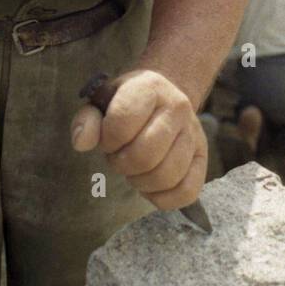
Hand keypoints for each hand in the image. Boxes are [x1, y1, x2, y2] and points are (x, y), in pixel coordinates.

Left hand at [70, 69, 206, 209]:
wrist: (163, 95)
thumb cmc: (128, 103)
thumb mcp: (102, 101)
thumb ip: (87, 120)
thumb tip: (81, 143)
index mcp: (149, 88)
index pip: (122, 123)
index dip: (107, 140)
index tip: (107, 139)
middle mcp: (177, 108)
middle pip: (145, 155)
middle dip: (122, 164)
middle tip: (119, 157)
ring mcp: (194, 134)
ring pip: (167, 176)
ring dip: (141, 182)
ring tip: (134, 170)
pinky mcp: (203, 158)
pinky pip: (186, 192)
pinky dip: (163, 198)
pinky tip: (151, 185)